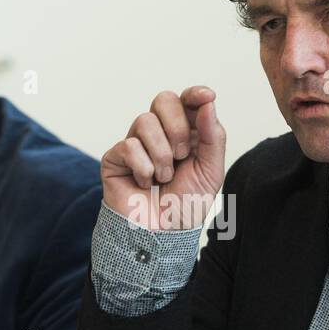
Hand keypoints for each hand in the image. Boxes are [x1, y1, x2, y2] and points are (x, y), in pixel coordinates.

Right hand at [100, 85, 225, 229]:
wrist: (163, 235)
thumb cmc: (186, 205)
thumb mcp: (211, 171)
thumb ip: (213, 136)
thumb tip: (208, 102)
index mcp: (184, 132)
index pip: (186, 100)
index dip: (194, 94)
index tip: (207, 96)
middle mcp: (158, 133)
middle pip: (163, 100)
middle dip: (177, 128)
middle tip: (182, 155)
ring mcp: (135, 144)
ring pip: (144, 121)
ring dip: (161, 155)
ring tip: (164, 177)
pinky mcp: (115, 157)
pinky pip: (129, 146)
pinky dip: (143, 168)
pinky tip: (145, 183)